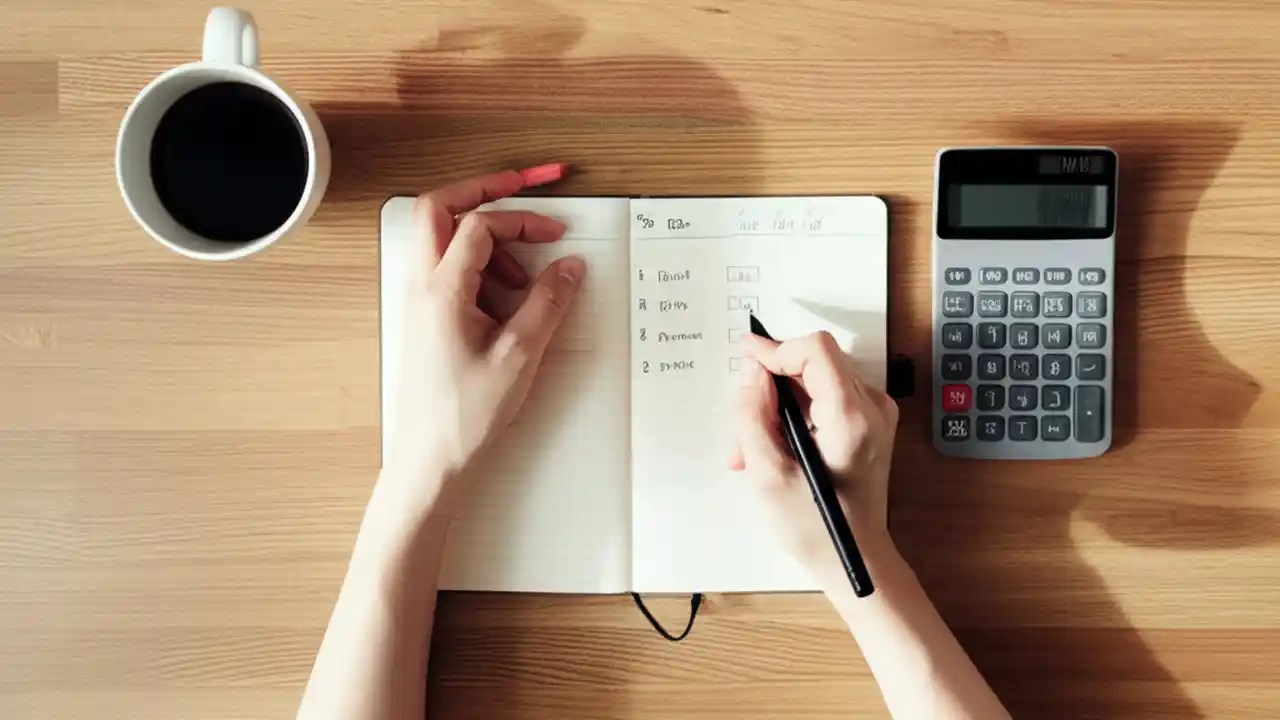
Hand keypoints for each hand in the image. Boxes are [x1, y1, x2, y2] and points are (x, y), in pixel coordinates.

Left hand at [385, 170, 584, 512]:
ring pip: (441, 237)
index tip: (557, 234)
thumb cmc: (463, 416)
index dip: (523, 220)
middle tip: (523, 188)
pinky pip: (448, 269)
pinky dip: (479, 265)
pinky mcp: (426, 318)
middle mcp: (422, 287)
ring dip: (484, 235)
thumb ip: (548, 304)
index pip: (480, 226)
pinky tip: (507, 298)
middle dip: (484, 191)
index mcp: (441, 291)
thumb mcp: (520, 356)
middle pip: (440, 209)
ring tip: (523, 270)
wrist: (428, 460)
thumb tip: (569, 266)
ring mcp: (419, 301)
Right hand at [729, 331, 898, 585]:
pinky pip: (826, 395)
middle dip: (772, 382)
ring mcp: (875, 414)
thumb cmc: (816, 528)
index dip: (776, 349)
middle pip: (815, 360)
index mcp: (851, 418)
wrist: (855, 558)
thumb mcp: (768, 474)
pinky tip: (775, 444)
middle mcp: (872, 408)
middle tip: (743, 419)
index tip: (747, 356)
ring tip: (753, 443)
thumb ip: (753, 416)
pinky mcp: (869, 423)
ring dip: (780, 400)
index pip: (815, 350)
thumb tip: (753, 374)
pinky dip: (796, 411)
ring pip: (816, 377)